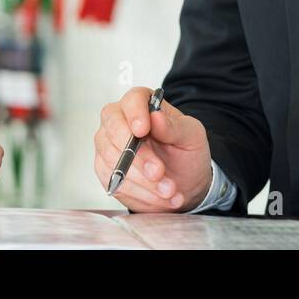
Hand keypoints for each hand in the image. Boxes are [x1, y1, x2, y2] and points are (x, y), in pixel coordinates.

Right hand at [94, 87, 213, 211]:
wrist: (185, 182)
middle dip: (138, 156)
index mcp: (142, 104)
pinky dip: (139, 193)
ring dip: (142, 180)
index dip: (134, 114)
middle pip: (114, 129)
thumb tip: (156, 117)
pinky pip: (115, 181)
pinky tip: (159, 197)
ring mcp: (108, 145)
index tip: (142, 130)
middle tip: (159, 172)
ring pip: (113, 159)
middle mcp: (119, 121)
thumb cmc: (186, 152)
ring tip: (168, 190)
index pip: (131, 101)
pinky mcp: (106, 170)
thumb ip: (174, 127)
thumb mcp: (192, 136)